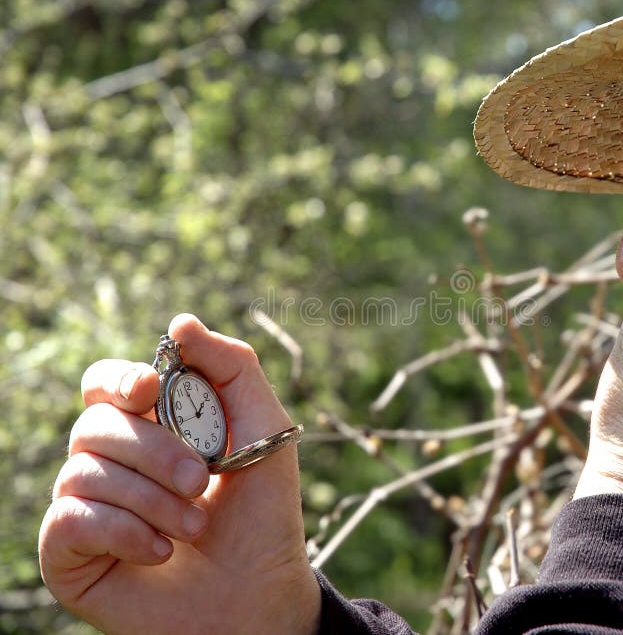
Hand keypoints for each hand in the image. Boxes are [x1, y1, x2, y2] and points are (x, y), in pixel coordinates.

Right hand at [38, 314, 319, 633]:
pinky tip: (162, 550)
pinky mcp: (70, 554)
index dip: (120, 378)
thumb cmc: (262, 509)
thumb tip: (179, 322)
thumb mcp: (263, 425)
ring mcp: (87, 507)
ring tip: (193, 526)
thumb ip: (231, 365)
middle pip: (95, 425)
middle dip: (155, 451)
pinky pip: (68, 520)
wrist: (260, 592)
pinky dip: (125, 531)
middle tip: (201, 480)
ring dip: (151, 499)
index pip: (105, 382)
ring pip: (84, 472)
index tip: (149, 390)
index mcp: (149, 426)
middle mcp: (111, 461)